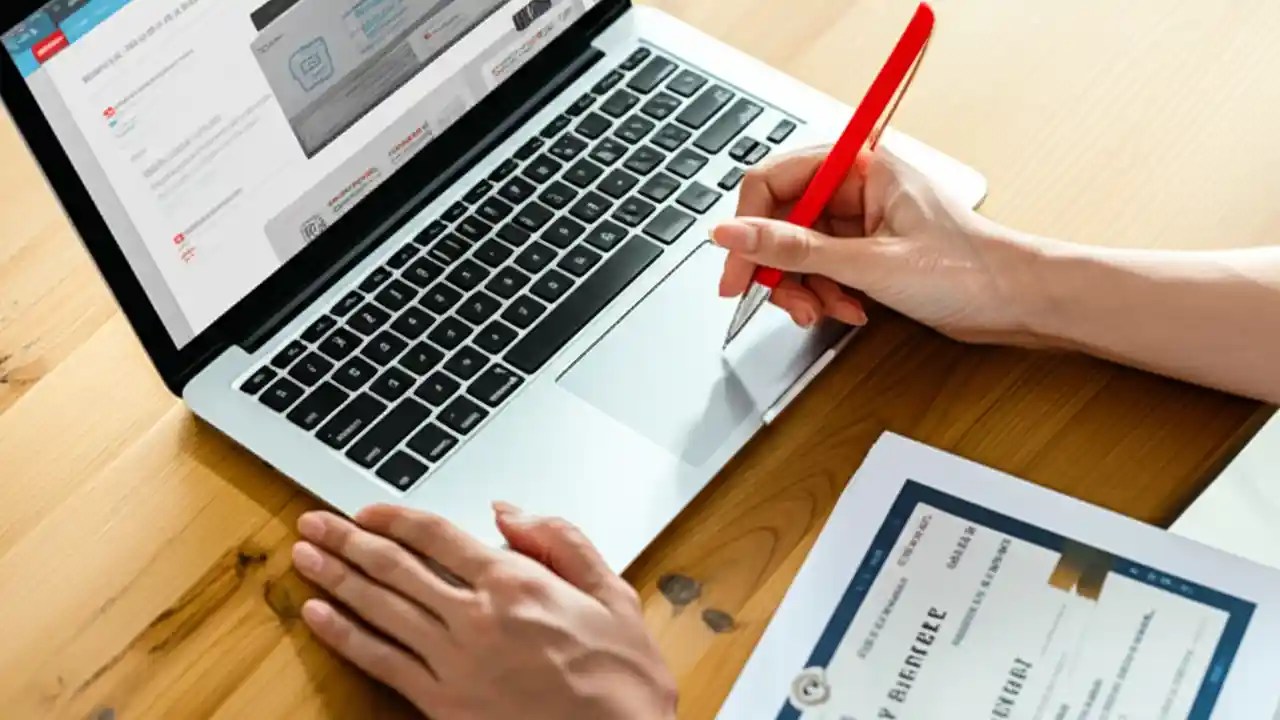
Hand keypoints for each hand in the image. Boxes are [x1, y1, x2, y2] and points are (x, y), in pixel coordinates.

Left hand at [291, 504, 676, 718]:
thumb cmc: (623, 679)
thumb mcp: (613, 593)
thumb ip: (561, 541)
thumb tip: (509, 511)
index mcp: (516, 583)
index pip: (437, 535)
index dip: (393, 517)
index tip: (366, 510)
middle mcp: (475, 617)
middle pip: (394, 566)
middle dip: (347, 540)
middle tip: (313, 524)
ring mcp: (453, 662)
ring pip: (378, 608)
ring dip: (335, 578)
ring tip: (305, 557)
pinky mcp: (442, 704)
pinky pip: (380, 661)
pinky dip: (344, 635)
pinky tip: (318, 616)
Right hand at [713, 144, 1040, 343]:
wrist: (1018, 302)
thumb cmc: (970, 269)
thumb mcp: (869, 263)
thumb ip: (794, 250)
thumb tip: (733, 235)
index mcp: (861, 165)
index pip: (774, 179)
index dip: (747, 225)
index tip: (735, 268)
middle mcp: (856, 186)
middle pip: (781, 219)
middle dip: (777, 266)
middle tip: (778, 300)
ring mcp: (860, 220)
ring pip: (797, 250)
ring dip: (803, 288)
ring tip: (827, 311)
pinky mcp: (865, 250)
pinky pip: (820, 269)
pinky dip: (825, 294)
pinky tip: (848, 310)